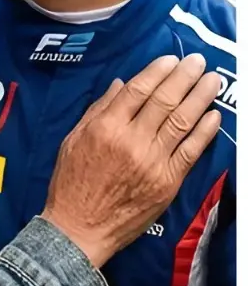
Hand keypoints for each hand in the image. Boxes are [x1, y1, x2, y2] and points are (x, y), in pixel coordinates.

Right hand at [39, 51, 221, 267]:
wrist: (81, 226)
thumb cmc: (71, 180)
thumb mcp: (73, 137)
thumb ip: (98, 109)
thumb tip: (121, 85)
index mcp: (105, 127)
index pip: (138, 90)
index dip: (157, 72)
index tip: (171, 59)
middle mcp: (132, 140)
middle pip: (164, 102)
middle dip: (184, 78)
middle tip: (198, 62)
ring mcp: (152, 162)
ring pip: (182, 123)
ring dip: (200, 99)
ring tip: (212, 81)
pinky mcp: (167, 183)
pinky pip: (190, 153)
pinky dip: (204, 133)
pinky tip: (214, 116)